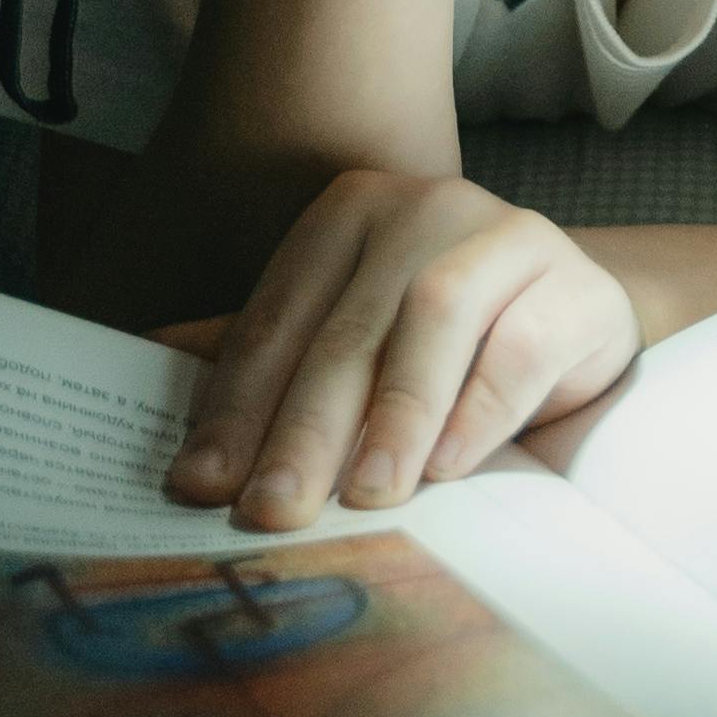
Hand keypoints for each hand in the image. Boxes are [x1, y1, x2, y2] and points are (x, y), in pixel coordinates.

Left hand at [161, 167, 639, 526]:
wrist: (573, 318)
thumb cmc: (442, 338)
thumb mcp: (347, 333)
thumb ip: (264, 348)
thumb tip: (143, 360)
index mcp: (351, 213)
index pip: (279, 316)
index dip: (234, 404)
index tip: (198, 484)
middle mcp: (424, 207)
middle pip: (349, 327)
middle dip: (302, 427)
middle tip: (270, 509)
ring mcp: (505, 235)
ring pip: (435, 320)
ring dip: (394, 415)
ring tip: (365, 496)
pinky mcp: (571, 285)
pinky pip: (519, 348)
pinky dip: (478, 410)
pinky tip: (446, 466)